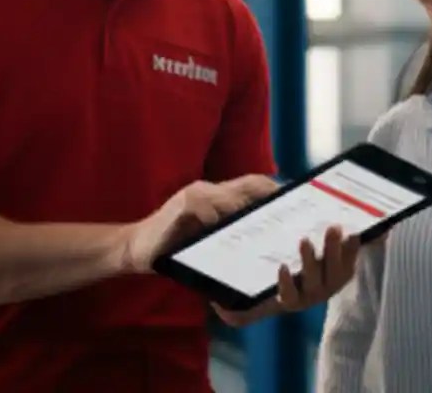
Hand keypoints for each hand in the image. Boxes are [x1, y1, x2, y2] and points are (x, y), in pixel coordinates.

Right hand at [119, 174, 278, 273]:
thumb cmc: (174, 245)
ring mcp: (193, 195)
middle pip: (248, 186)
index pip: (252, 184)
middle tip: (292, 214)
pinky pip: (205, 209)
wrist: (134, 247)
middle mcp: (207, 189)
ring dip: (249, 212)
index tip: (297, 202)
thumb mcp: (205, 235)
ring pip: (230, 198)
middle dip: (272, 197)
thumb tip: (263, 237)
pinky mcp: (181, 207)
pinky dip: (218, 219)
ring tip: (269, 228)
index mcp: (215, 195)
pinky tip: (229, 235)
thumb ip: (228, 229)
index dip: (275, 190)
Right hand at [212, 225, 361, 326]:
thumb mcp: (256, 298)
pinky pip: (351, 263)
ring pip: (336, 272)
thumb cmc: (273, 285)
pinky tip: (354, 232)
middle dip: (310, 261)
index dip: (287, 285)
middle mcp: (312, 296)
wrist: (299, 275)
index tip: (282, 267)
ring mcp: (330, 285)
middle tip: (304, 240)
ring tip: (332, 228)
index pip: (289, 297)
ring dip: (334, 251)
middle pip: (315, 282)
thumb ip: (239, 307)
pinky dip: (353, 249)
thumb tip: (218, 306)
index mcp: (290, 299)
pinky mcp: (344, 274)